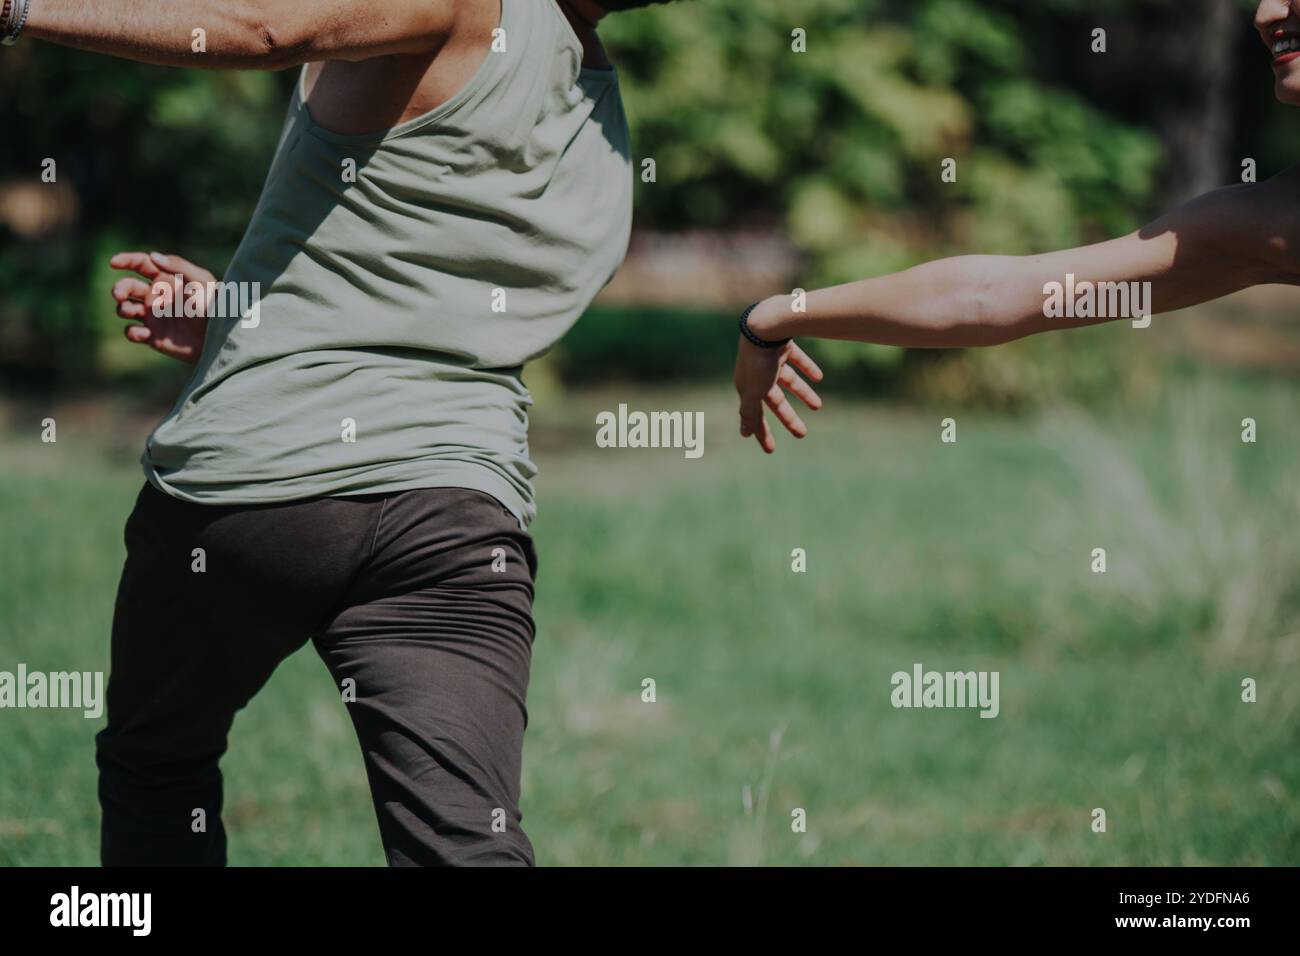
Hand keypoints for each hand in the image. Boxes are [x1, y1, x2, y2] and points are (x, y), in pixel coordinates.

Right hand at [110, 251, 214, 363]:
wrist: (223, 337)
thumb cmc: (217, 306)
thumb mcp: (202, 282)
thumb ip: (179, 267)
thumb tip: (153, 256)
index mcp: (167, 279)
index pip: (141, 264)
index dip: (126, 260)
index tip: (113, 262)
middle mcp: (157, 296)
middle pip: (128, 287)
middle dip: (120, 289)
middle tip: (119, 295)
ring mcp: (154, 317)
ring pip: (125, 309)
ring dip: (122, 308)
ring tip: (130, 311)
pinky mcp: (154, 336)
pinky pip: (132, 332)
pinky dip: (132, 332)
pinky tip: (143, 333)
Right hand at [734, 311, 823, 452]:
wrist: (767, 325)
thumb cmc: (758, 362)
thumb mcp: (754, 392)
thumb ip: (750, 413)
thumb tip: (744, 435)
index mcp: (747, 386)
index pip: (755, 415)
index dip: (762, 432)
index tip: (771, 450)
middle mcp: (757, 374)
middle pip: (775, 400)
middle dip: (788, 418)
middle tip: (801, 434)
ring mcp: (771, 359)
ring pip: (788, 381)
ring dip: (803, 394)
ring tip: (818, 407)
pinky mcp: (784, 345)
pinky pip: (797, 359)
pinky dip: (807, 369)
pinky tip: (819, 378)